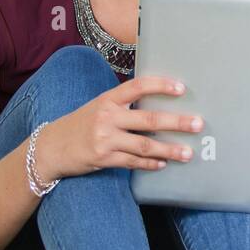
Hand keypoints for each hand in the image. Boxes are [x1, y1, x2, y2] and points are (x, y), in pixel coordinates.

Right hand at [37, 75, 203, 179]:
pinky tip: (163, 164)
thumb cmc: (81, 124)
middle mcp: (107, 117)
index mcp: (108, 99)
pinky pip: (133, 162)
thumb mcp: (99, 106)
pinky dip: (150, 163)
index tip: (182, 89)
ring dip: (169, 150)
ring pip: (144, 144)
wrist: (51, 147)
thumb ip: (123, 104)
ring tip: (188, 153)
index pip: (138, 86)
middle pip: (148, 119)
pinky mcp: (103, 158)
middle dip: (176, 122)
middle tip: (198, 124)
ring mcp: (105, 139)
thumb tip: (158, 104)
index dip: (161, 85)